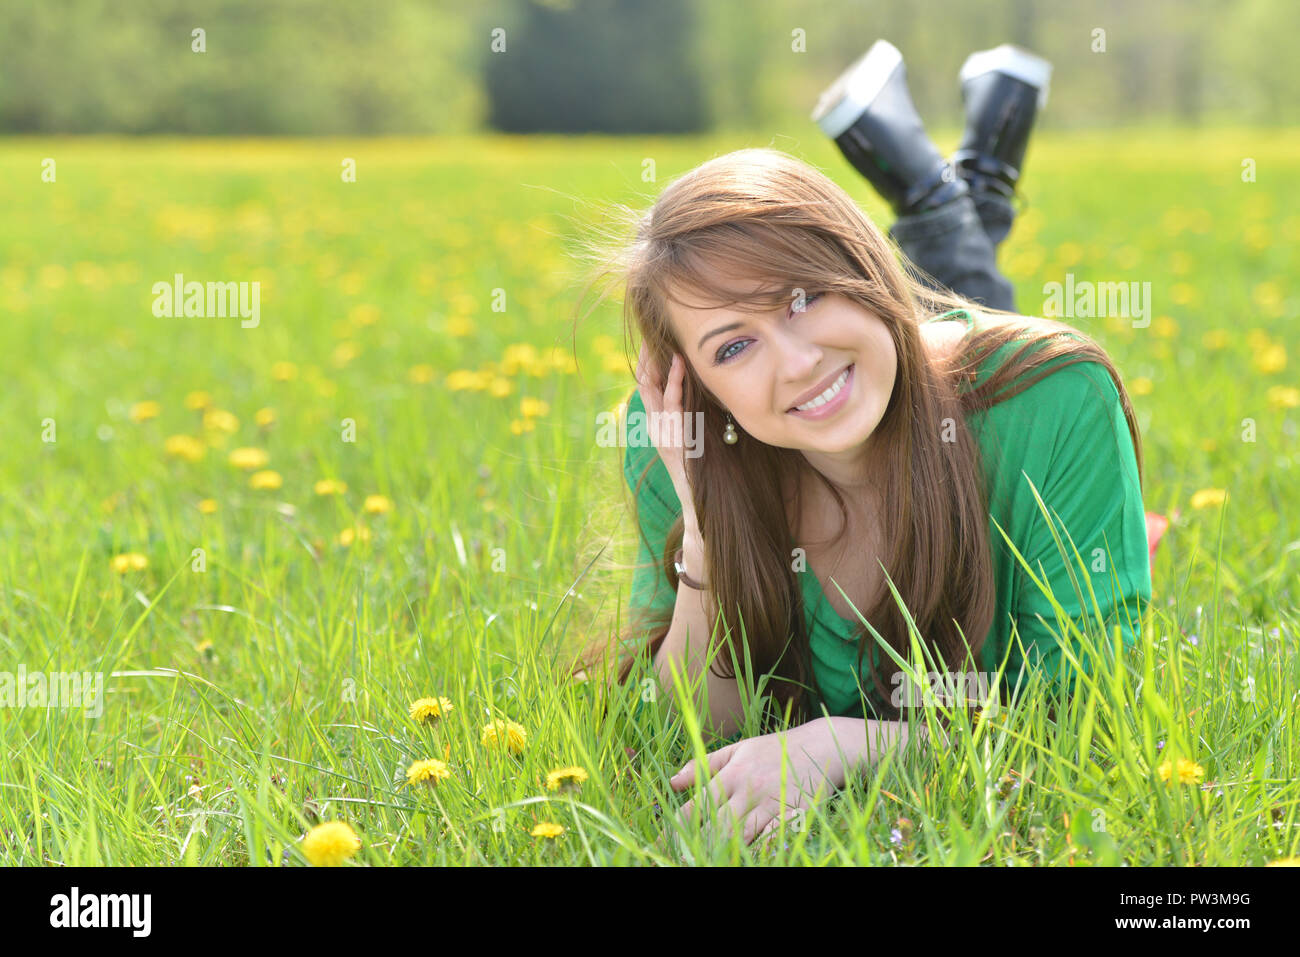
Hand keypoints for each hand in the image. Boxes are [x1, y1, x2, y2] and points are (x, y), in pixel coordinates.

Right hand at [635, 341, 695, 520]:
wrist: (700, 506)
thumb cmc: (704, 473)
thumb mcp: (698, 439)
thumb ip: (696, 417)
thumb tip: (708, 394)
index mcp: (659, 425)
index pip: (647, 386)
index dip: (648, 362)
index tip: (654, 339)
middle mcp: (655, 426)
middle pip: (643, 382)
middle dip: (645, 355)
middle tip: (651, 330)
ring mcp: (662, 432)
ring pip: (650, 388)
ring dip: (655, 361)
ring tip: (661, 337)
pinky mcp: (674, 436)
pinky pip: (670, 402)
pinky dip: (673, 380)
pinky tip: (678, 361)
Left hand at [667, 719, 844, 847]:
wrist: (822, 744)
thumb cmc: (774, 749)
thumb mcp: (739, 749)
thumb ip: (704, 765)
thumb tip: (672, 782)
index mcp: (733, 774)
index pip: (698, 804)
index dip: (676, 826)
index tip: (660, 843)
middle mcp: (750, 790)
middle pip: (718, 826)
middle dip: (696, 846)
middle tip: (678, 859)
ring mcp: (774, 804)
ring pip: (744, 836)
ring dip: (724, 851)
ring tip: (705, 861)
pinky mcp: (797, 816)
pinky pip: (775, 839)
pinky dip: (761, 850)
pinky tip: (746, 858)